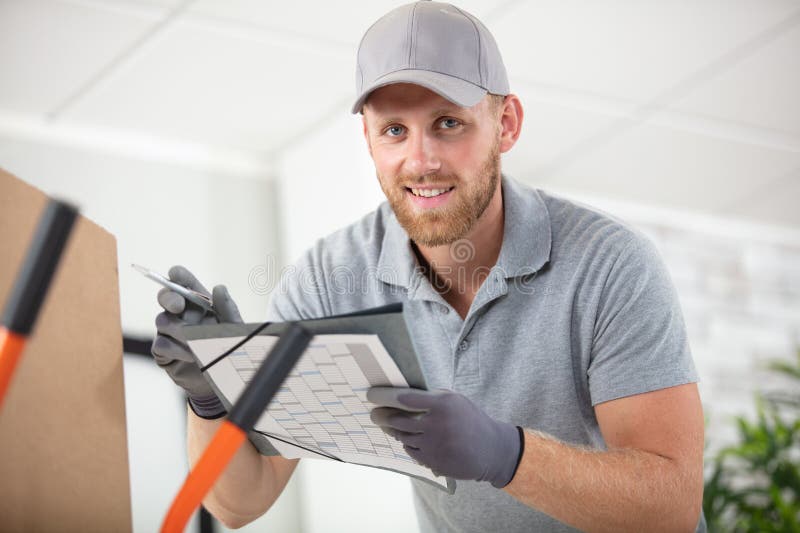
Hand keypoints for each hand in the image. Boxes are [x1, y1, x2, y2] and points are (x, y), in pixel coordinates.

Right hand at [151, 265, 242, 418]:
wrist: (222, 379)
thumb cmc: (229, 349)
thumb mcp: (234, 329)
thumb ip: (228, 308)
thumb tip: (219, 288)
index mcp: (199, 303)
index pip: (185, 283)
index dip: (178, 276)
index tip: (175, 272)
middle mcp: (181, 313)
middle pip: (165, 297)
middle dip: (170, 298)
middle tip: (179, 305)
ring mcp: (169, 331)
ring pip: (162, 321)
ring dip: (180, 330)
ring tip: (199, 342)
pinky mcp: (163, 351)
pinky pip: (161, 343)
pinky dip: (177, 349)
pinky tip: (192, 355)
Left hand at [367, 387, 521, 487]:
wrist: (491, 449)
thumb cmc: (471, 420)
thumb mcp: (456, 400)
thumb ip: (432, 397)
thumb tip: (403, 394)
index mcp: (442, 404)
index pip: (404, 398)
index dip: (384, 397)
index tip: (371, 395)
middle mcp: (436, 424)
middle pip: (398, 420)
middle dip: (382, 417)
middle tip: (374, 414)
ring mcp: (434, 445)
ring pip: (403, 438)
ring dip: (394, 431)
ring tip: (389, 425)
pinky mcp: (433, 462)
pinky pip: (412, 452)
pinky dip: (408, 445)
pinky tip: (410, 440)